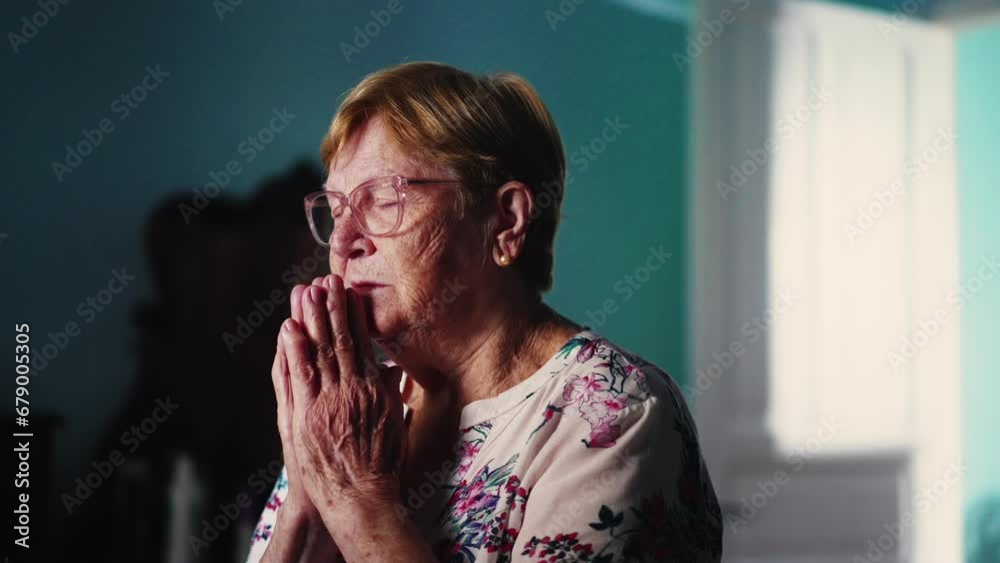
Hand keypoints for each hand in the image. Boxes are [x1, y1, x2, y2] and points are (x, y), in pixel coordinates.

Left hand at [279, 274, 407, 521]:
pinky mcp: (307, 418)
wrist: (363, 498)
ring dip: (311, 320)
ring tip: (305, 292)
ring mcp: (328, 404)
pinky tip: (288, 329)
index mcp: (374, 390)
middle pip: (339, 341)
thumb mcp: (394, 422)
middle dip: (331, 308)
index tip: (347, 291)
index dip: (352, 314)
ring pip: (318, 353)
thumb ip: (390, 391)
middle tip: (325, 279)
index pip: (361, 343)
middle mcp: (352, 391)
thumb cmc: (381, 464)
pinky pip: (299, 378)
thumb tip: (392, 368)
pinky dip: (293, 352)